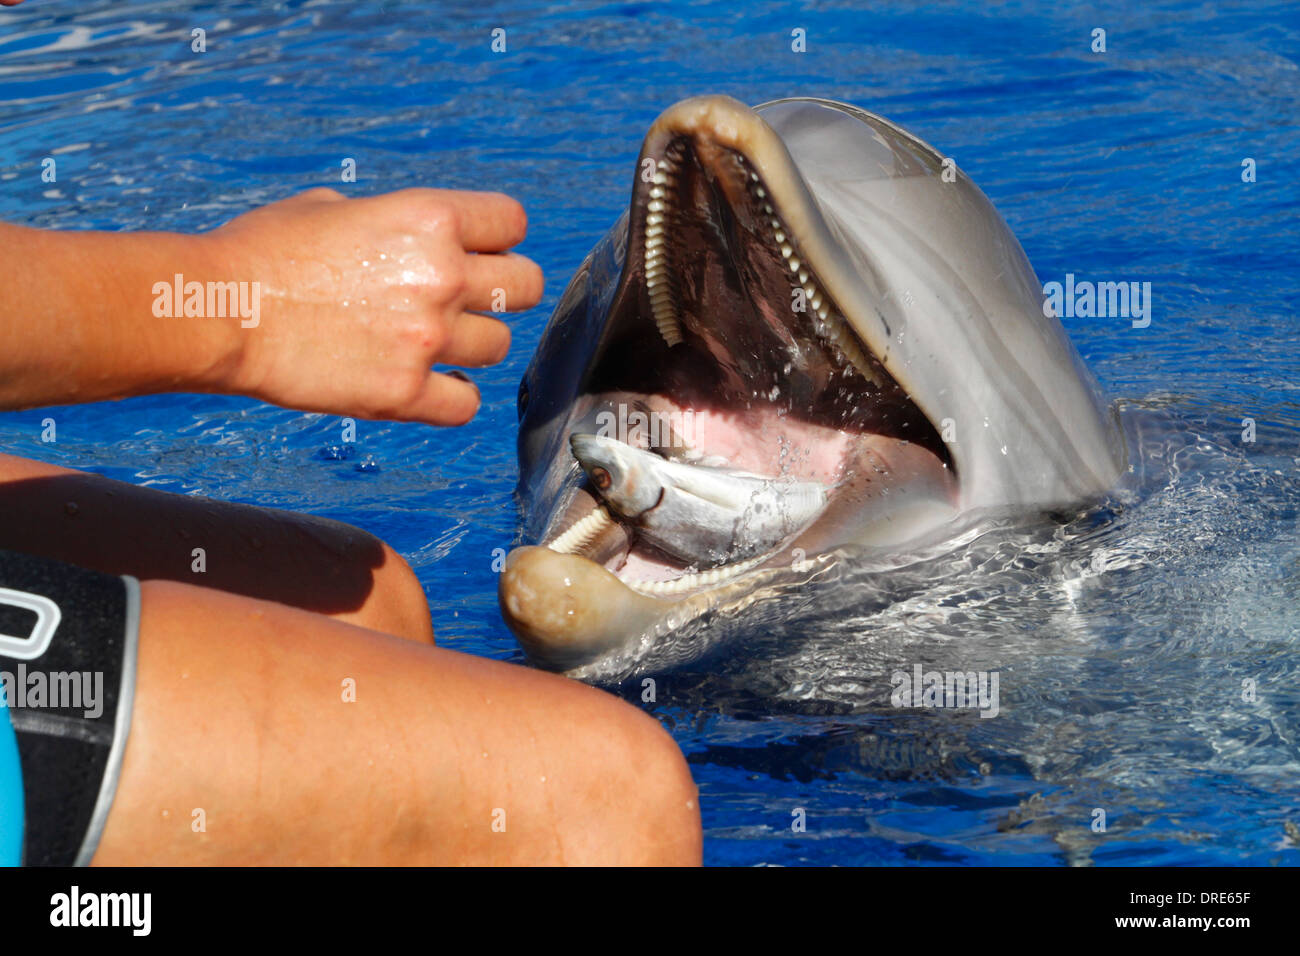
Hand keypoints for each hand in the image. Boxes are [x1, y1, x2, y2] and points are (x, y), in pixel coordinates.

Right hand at [206, 187, 542, 425]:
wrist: (220, 311)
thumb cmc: (263, 253)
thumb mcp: (332, 207)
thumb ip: (392, 221)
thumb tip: (416, 236)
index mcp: (428, 218)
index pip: (512, 223)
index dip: (498, 237)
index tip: (480, 250)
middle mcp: (441, 276)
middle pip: (526, 287)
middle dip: (506, 292)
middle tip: (474, 301)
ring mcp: (427, 338)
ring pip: (499, 347)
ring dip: (473, 345)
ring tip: (434, 343)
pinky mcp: (404, 393)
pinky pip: (467, 404)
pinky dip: (454, 396)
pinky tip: (430, 385)